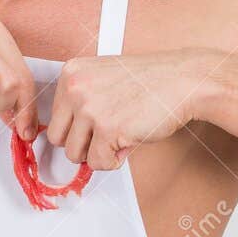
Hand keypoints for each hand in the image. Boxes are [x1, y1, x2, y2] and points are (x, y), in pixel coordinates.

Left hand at [46, 49, 217, 169]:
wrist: (183, 81)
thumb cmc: (150, 82)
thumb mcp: (103, 77)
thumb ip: (81, 99)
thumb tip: (65, 136)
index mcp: (71, 73)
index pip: (54, 117)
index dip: (76, 128)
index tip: (94, 125)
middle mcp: (75, 88)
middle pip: (57, 138)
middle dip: (82, 143)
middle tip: (106, 135)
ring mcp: (90, 109)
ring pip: (74, 154)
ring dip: (98, 152)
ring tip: (119, 136)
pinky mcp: (107, 130)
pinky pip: (98, 163)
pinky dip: (114, 160)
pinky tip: (129, 140)